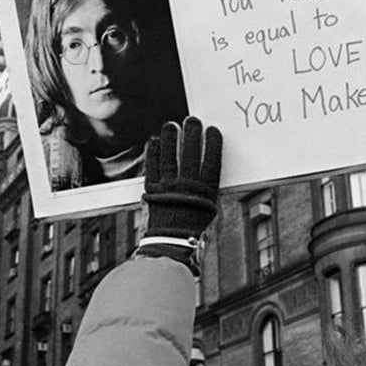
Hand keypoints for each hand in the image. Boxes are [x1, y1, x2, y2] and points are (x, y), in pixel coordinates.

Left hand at [143, 117, 222, 240]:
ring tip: (171, 124)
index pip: (211, 161)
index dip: (213, 144)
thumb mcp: (208, 212)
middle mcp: (188, 187)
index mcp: (206, 193)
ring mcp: (168, 188)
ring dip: (170, 139)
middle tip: (193, 120)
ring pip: (170, 157)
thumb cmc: (193, 231)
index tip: (213, 130)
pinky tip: (153, 141)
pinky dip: (153, 154)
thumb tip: (206, 170)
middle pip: (191, 154)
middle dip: (192, 134)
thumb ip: (207, 191)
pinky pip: (152, 168)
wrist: (170, 245)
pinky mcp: (152, 191)